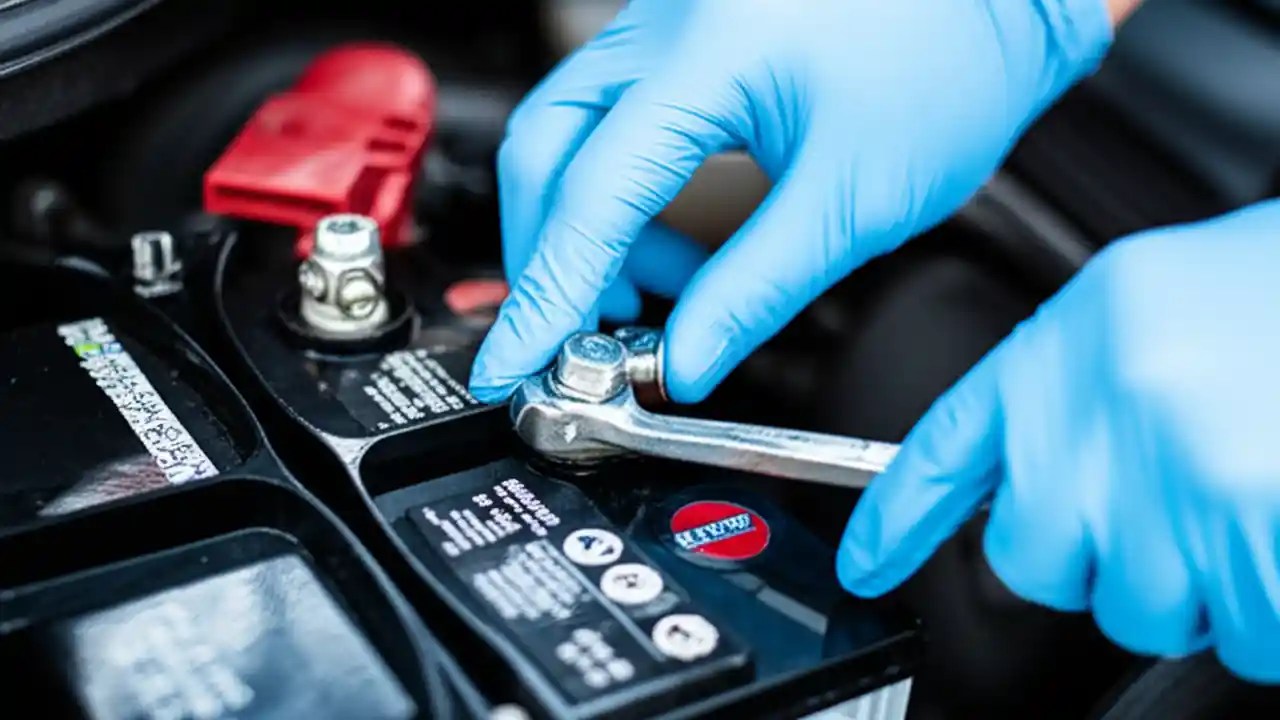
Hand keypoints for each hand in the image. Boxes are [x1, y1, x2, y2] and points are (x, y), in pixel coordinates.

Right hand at [469, 0, 1113, 403]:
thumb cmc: (953, 62)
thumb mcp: (853, 200)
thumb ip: (755, 290)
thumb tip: (689, 362)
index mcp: (706, 55)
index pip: (591, 194)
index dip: (548, 294)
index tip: (516, 363)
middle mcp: (665, 25)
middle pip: (547, 153)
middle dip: (554, 260)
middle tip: (585, 340)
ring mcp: (666, 25)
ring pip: (570, 136)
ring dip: (590, 230)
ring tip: (657, 299)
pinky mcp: (682, 42)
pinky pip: (613, 122)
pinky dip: (623, 196)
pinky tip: (673, 247)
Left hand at [839, 199, 1279, 682]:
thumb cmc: (1271, 294)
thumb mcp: (1142, 316)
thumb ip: (1075, 400)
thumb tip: (1036, 490)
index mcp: (1068, 351)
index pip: (943, 452)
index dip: (897, 521)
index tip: (869, 564)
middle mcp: (1105, 418)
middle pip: (1040, 566)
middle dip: (1102, 558)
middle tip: (1168, 505)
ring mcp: (1178, 484)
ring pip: (1144, 611)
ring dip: (1197, 583)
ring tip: (1242, 497)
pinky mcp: (1253, 537)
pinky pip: (1244, 635)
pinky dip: (1266, 606)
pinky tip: (1277, 528)